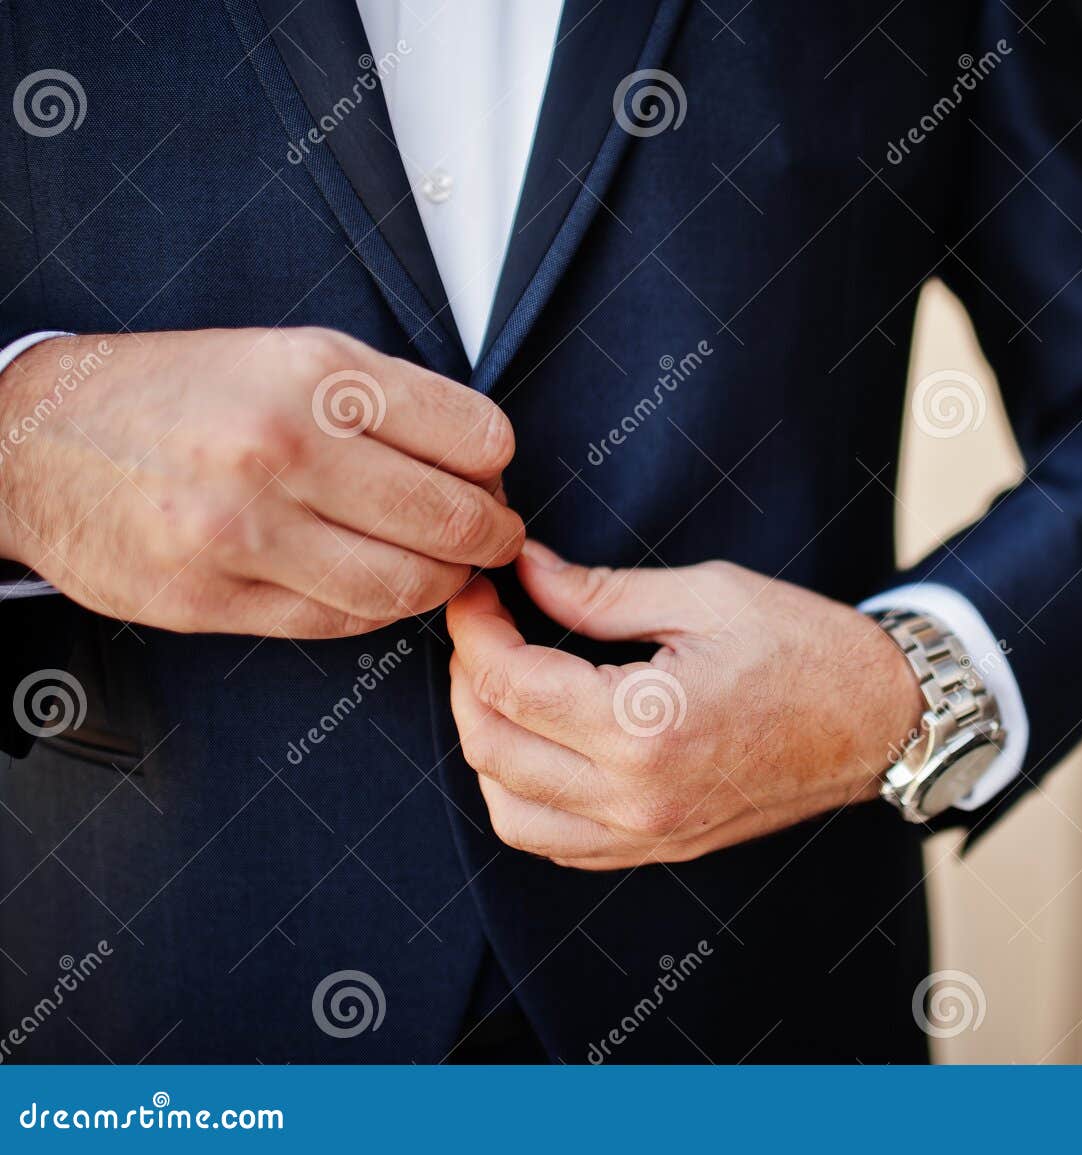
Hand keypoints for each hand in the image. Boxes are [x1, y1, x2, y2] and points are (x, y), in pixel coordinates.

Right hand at [0, 328, 523, 635]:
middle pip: (455, 520)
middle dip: (490, 536)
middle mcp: (284, 450)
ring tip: (438, 566)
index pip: (477, 439)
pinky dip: (374, 610)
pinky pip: (340, 622)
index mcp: (315, 376)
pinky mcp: (216, 599)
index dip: (496, 467)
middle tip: (489, 535)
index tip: (490, 477)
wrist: (32, 439)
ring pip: (407, 586)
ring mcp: (246, 533)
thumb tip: (480, 458)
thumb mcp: (285, 355)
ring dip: (442, 584)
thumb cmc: (168, 393)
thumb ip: (388, 402)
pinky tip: (371, 585)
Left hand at [445, 542, 925, 869]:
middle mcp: (636, 796)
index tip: (478, 589)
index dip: (475, 628)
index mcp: (645, 726)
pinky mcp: (660, 847)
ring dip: (487, 744)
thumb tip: (523, 571)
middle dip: (469, 679)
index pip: (509, 683)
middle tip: (486, 626)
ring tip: (504, 685)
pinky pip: (555, 843)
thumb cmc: (807, 648)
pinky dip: (523, 795)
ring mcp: (647, 834)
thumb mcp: (703, 596)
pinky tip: (538, 743)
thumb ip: (597, 591)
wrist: (882, 720)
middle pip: (492, 747)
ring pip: (509, 810)